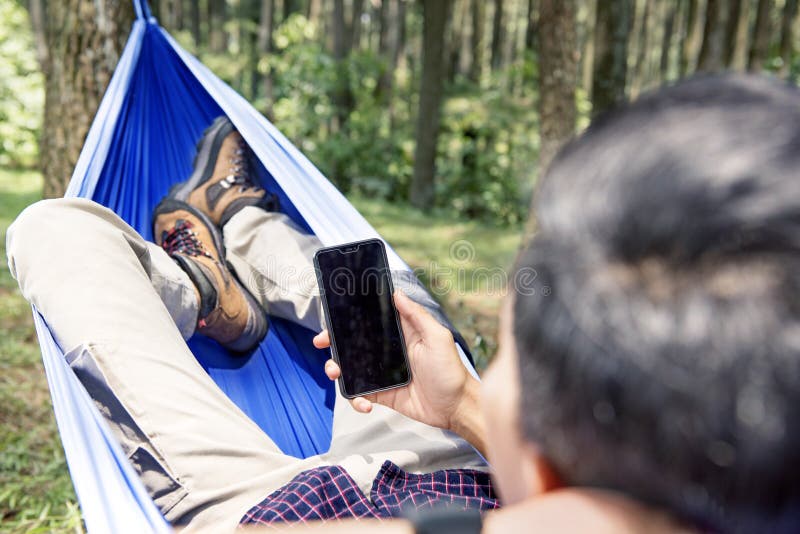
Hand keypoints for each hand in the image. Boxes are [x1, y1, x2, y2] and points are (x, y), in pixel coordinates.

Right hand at [313, 290, 479, 432]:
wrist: (456, 408)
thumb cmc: (451, 371)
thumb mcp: (437, 337)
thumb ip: (416, 316)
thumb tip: (397, 292)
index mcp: (400, 334)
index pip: (370, 321)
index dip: (350, 318)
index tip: (334, 316)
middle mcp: (388, 351)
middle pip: (353, 343)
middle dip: (333, 342)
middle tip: (321, 342)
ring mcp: (382, 373)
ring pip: (350, 368)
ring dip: (338, 369)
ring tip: (336, 373)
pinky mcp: (381, 394)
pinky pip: (360, 394)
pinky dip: (356, 399)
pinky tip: (365, 404)